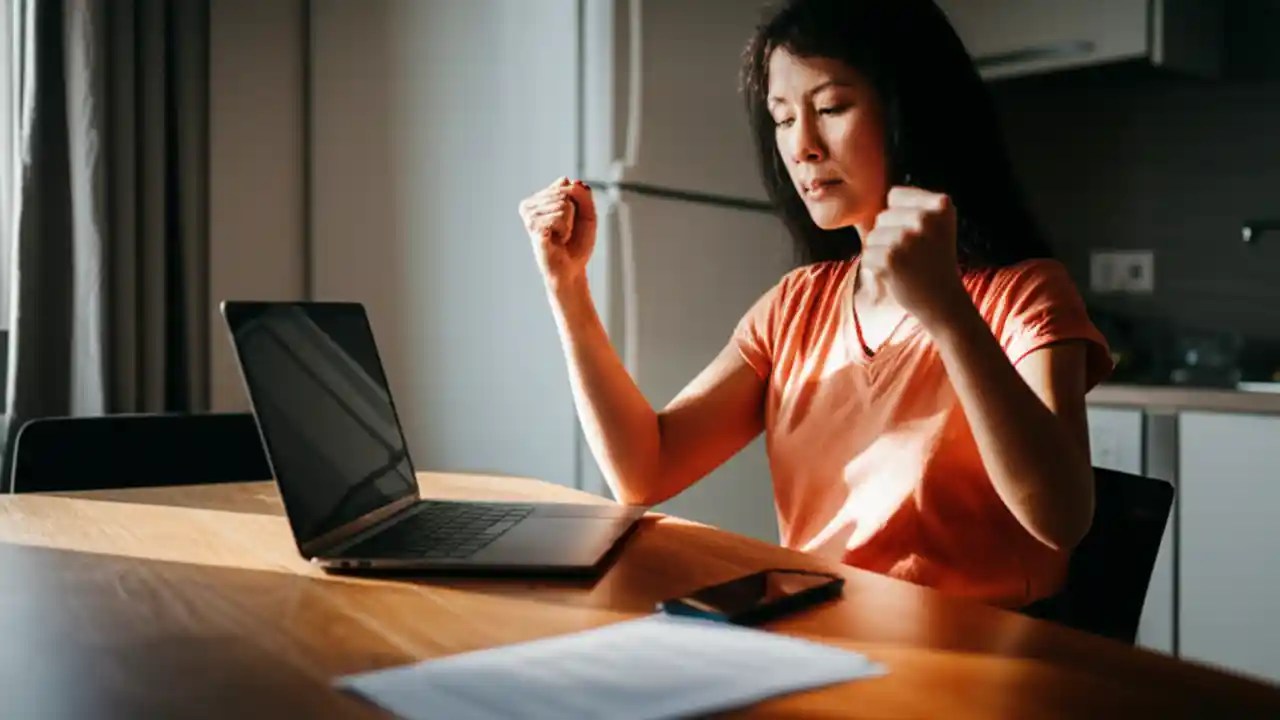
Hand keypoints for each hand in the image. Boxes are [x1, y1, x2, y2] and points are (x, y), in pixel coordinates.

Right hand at [518, 177, 596, 289]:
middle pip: (564, 192)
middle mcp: (530, 204)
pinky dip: (565, 231)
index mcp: (539, 198)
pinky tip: (557, 240)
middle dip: (574, 213)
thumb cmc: (577, 242)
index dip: (577, 203)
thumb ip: (583, 194)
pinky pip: (559, 217)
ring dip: (569, 224)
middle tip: (566, 231)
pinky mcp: (533, 227)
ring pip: (562, 204)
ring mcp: (529, 215)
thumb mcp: (588, 213)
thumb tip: (569, 182)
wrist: (572, 269)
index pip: (565, 183)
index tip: (571, 220)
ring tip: (561, 236)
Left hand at [861, 186, 968, 329]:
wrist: (943, 301)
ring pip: (872, 236)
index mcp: (940, 204)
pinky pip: (867, 255)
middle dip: (890, 236)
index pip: (895, 196)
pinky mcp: (891, 258)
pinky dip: (875, 269)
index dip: (899, 217)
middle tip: (914, 255)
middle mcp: (924, 217)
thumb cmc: (934, 260)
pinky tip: (897, 276)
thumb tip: (868, 192)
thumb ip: (912, 203)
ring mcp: (906, 237)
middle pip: (882, 217)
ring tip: (906, 266)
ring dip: (882, 253)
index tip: (920, 236)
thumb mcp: (936, 224)